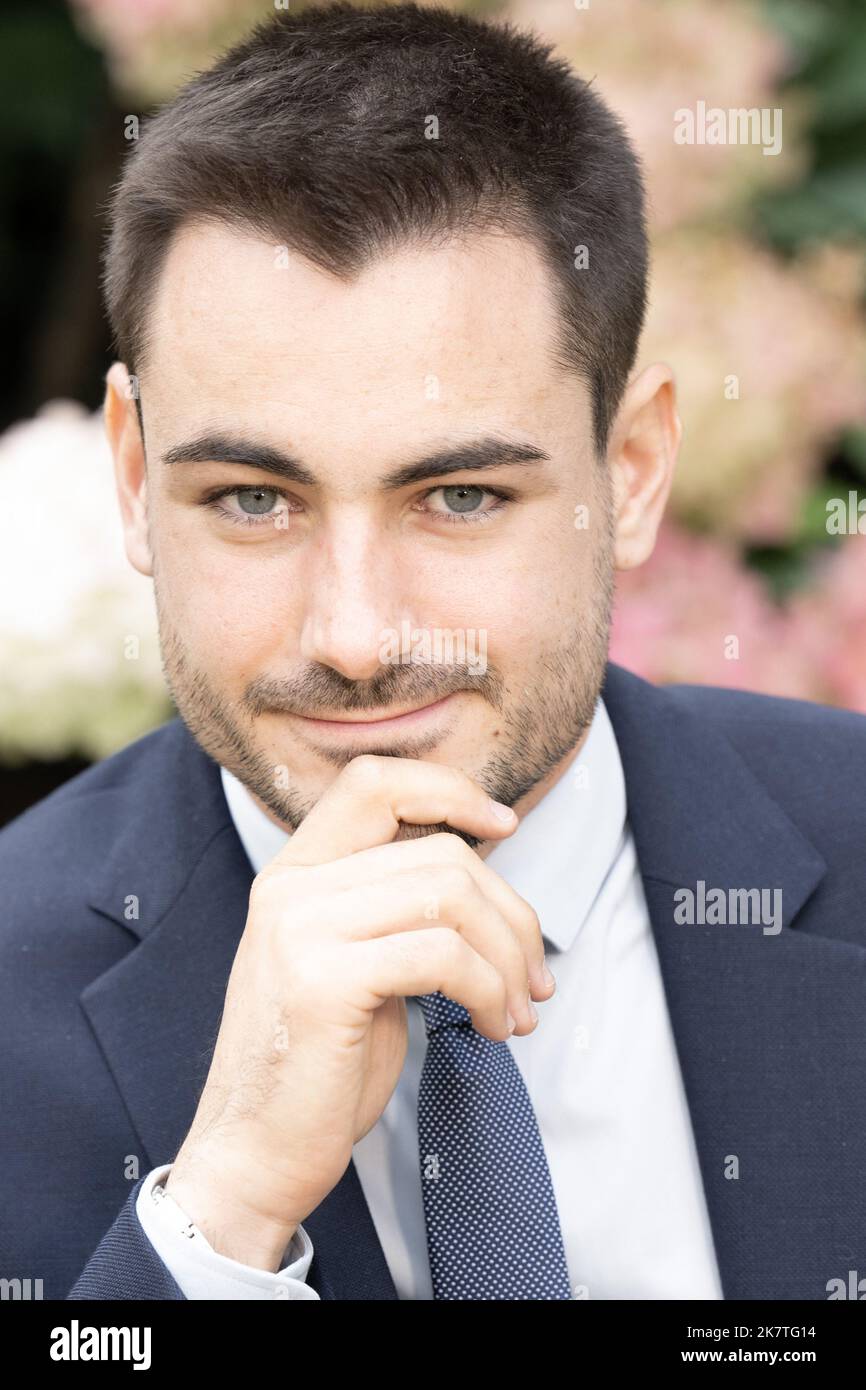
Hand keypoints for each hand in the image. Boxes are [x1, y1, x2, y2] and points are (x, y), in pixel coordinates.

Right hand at [165, 755, 553, 1269]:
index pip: (375, 782)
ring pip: (451, 896)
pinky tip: (493, 1028)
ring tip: (515, 1011)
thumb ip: (396, 907)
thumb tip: (484, 866)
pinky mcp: (322, 982)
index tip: (504, 827)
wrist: (252, 1157)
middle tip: (534, 977)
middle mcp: (290, 887)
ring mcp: (300, 930)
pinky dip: (489, 990)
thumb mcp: (356, 964)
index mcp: (294, 873)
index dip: (449, 789)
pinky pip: (442, 955)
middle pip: (441, 852)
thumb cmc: (318, 1067)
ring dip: (508, 959)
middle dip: (512, 915)